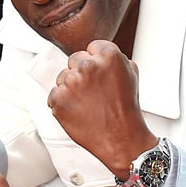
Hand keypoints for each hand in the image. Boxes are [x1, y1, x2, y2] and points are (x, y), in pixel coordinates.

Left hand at [46, 41, 152, 177]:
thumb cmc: (126, 110)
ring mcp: (71, 82)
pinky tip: (78, 112)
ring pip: (63, 77)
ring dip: (71, 88)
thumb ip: (114, 59)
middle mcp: (88, 66)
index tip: (100, 75)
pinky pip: (54, 94)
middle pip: (75, 60)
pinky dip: (62, 103)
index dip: (96, 62)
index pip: (92, 47)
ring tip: (87, 104)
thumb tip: (99, 53)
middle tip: (94, 92)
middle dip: (82, 73)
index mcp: (109, 56)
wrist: (121, 139)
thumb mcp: (131, 75)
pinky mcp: (58, 98)